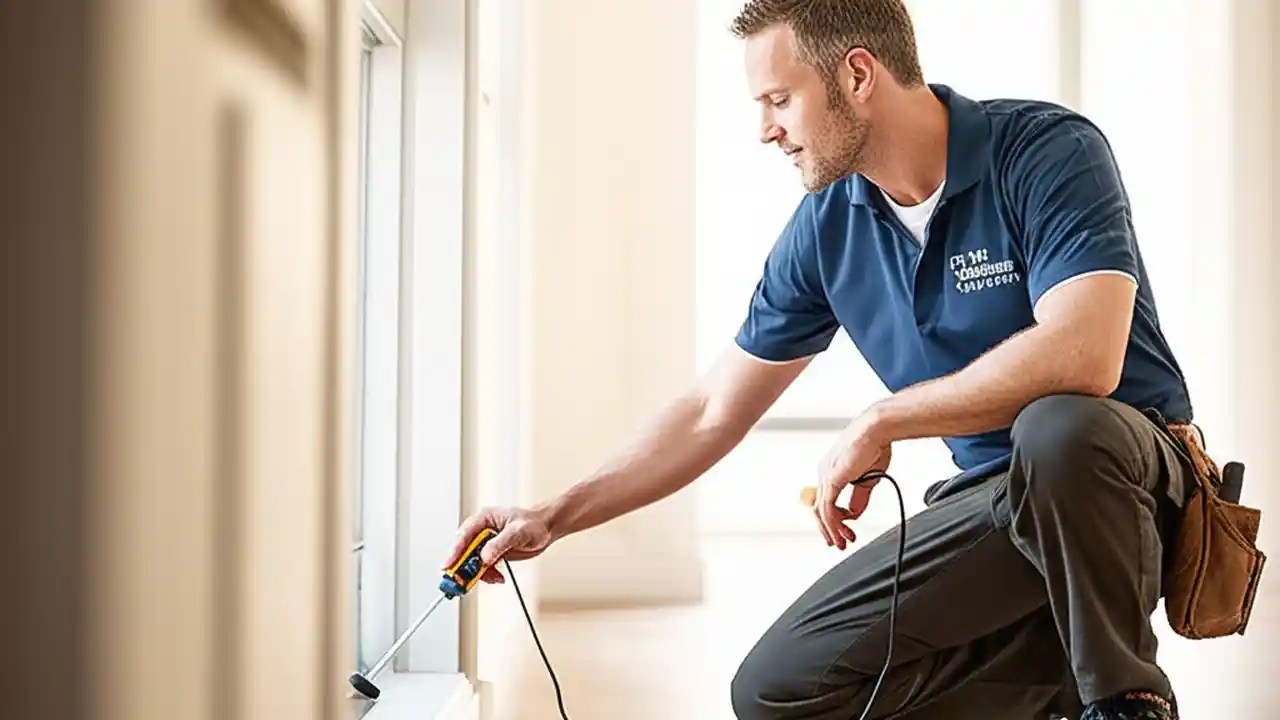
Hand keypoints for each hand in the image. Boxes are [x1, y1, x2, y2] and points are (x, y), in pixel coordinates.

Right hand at [444, 506, 553, 584]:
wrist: (546, 529)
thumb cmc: (534, 524)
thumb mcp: (518, 532)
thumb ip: (499, 544)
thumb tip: (484, 556)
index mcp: (484, 519)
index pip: (464, 535)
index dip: (455, 551)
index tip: (449, 565)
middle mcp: (482, 531)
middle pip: (464, 551)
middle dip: (464, 567)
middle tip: (464, 580)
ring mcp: (486, 543)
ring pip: (472, 562)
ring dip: (478, 573)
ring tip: (493, 577)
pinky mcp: (492, 554)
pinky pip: (482, 567)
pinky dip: (488, 575)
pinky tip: (497, 577)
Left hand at [815, 412, 891, 549]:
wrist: (877, 430)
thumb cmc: (874, 446)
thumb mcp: (867, 480)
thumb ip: (860, 498)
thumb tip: (854, 513)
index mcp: (831, 471)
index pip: (826, 501)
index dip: (836, 520)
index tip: (847, 532)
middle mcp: (824, 473)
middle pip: (819, 509)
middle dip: (830, 529)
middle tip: (839, 544)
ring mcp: (826, 476)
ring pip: (821, 511)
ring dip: (832, 530)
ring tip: (842, 543)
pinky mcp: (831, 479)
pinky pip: (828, 507)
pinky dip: (834, 523)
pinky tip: (842, 532)